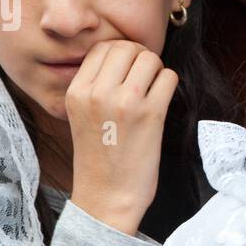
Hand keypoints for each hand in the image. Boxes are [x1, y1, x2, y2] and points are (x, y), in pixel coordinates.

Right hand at [65, 40, 177, 234]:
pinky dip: (169, 84)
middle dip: (140, 57)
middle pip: (126, 47)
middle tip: (145, 78)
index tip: (129, 70)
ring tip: (153, 91)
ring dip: (157, 70)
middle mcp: (97, 93)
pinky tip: (161, 102)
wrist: (107, 198)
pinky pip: (169, 77)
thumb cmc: (99, 159)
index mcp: (76, 92)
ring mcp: (124, 103)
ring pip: (149, 58)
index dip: (121, 53)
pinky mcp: (151, 115)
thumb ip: (95, 86)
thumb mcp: (81, 116)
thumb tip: (127, 56)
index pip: (102, 47)